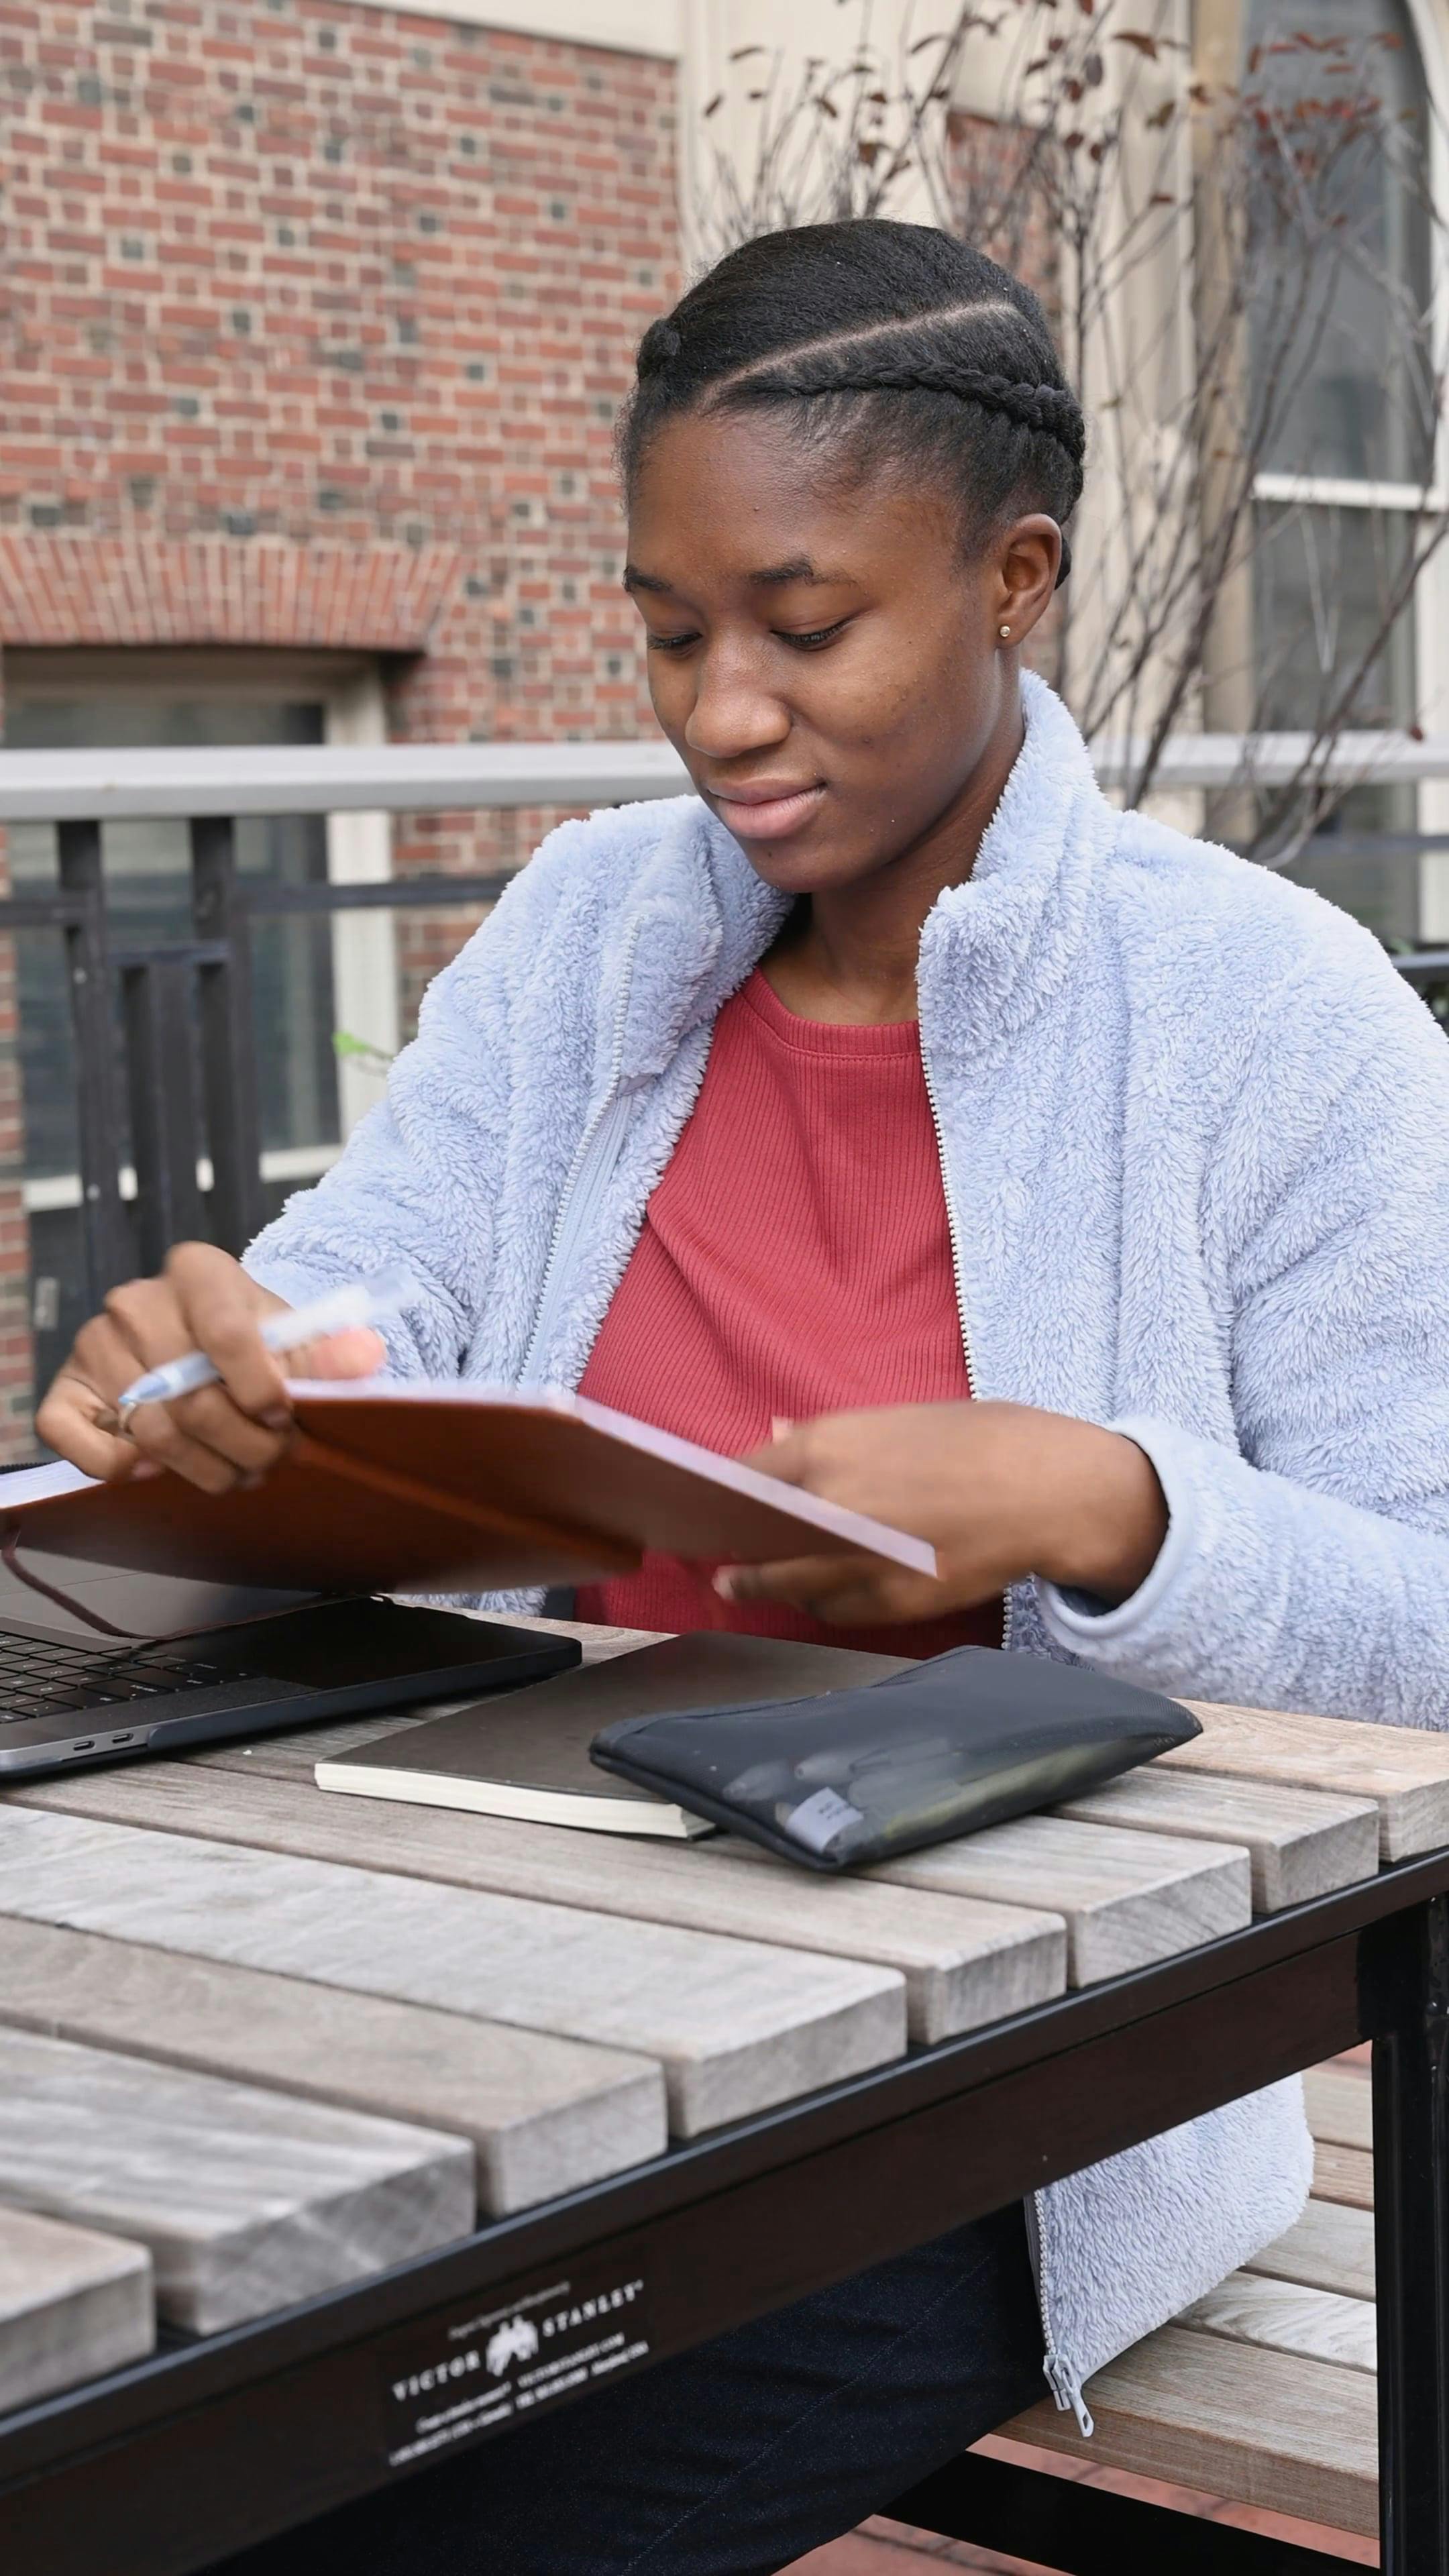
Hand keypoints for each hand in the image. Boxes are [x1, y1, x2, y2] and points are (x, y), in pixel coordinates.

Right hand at [35, 1242, 384, 1493]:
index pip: (228, 1334)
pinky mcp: (67, 1389)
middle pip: (192, 1396)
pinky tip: (159, 1470)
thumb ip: (326, 1352)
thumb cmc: (248, 1338)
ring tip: (239, 1472)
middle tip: (271, 1459)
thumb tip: (367, 1356)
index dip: (262, 1389)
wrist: (196, 1340)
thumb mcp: (290, 1336)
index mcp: (198, 1271)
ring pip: (152, 1429)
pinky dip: (119, 1466)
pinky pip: (76, 1439)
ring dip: (204, 1467)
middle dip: (245, 1444)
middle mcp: (137, 1302)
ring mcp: (95, 1344)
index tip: (285, 1416)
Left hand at [721, 1400, 1167, 1627]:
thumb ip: (830, 1439)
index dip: (719, 1496)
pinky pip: (836, 1610)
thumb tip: (773, 1437)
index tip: (705, 1504)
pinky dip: (819, 1603)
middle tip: (715, 1561)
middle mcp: (833, 1505)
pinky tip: (815, 1594)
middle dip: (733, 1553)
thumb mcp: (896, 1419)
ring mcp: (859, 1560)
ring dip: (766, 1587)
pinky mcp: (891, 1602)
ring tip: (746, 1582)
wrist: (1044, 1489)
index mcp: (829, 1446)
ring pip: (791, 1587)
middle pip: (756, 1543)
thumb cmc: (975, 1440)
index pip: (744, 1477)